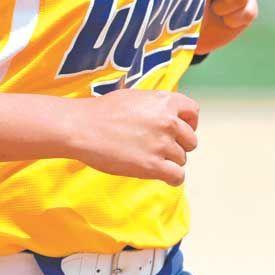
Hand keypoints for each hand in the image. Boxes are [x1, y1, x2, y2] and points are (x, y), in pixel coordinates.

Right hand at [67, 89, 198, 185]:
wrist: (82, 128)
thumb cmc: (101, 111)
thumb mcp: (134, 97)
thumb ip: (155, 105)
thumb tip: (166, 115)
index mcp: (164, 101)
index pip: (193, 111)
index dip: (189, 122)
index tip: (179, 130)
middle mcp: (168, 121)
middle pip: (190, 140)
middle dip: (178, 145)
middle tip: (158, 147)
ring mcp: (161, 144)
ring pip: (182, 159)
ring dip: (169, 161)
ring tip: (148, 157)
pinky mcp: (153, 166)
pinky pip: (177, 176)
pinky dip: (171, 178)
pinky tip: (159, 174)